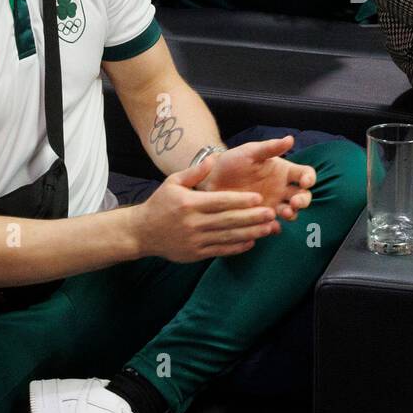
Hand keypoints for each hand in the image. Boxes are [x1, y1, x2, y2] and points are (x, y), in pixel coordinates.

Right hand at [132, 161, 278, 262]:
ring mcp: (194, 240)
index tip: (258, 198)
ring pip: (227, 237)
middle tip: (271, 213)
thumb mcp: (172, 182)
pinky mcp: (195, 254)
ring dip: (250, 233)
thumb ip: (194, 172)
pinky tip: (251, 242)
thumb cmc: (159, 204)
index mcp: (189, 203)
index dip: (240, 200)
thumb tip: (213, 159)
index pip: (220, 201)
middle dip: (252, 217)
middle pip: (228, 220)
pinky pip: (220, 250)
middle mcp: (192, 222)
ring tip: (268, 228)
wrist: (141, 233)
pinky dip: (236, 247)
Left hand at [200, 135, 315, 221]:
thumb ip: (270, 148)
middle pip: (303, 196)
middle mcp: (282, 189)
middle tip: (295, 202)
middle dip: (303, 200)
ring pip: (291, 212)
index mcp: (283, 171)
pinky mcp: (261, 217)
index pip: (305, 174)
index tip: (305, 182)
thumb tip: (290, 138)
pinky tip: (270, 225)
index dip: (309, 178)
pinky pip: (272, 224)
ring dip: (292, 214)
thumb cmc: (232, 161)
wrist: (211, 179)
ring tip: (283, 212)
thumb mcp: (250, 152)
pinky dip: (274, 227)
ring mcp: (273, 204)